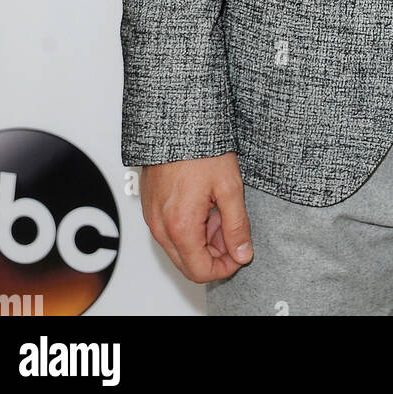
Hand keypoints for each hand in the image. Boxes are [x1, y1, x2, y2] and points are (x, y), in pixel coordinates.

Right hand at [140, 152, 252, 282]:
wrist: (176, 122)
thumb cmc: (200, 149)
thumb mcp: (230, 187)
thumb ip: (237, 226)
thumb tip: (242, 254)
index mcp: (180, 226)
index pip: (200, 272)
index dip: (225, 268)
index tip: (239, 252)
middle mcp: (160, 227)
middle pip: (188, 264)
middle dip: (214, 253)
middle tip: (231, 227)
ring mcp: (152, 217)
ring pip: (179, 248)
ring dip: (203, 239)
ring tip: (219, 209)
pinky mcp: (150, 206)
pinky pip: (169, 231)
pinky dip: (189, 226)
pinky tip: (204, 203)